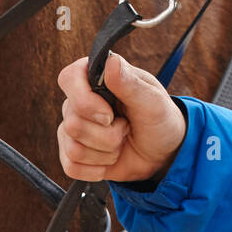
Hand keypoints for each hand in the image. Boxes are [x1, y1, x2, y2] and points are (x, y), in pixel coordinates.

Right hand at [57, 53, 186, 184]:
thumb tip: (111, 62)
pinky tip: (110, 159)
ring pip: (73, 148)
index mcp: (96, 77)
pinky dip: (96, 169)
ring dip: (105, 152)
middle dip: (108, 135)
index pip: (68, 78)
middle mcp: (79, 100)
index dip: (84, 100)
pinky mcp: (73, 154)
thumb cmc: (159, 118)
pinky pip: (71, 166)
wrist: (163, 153)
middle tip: (126, 127)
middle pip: (72, 122)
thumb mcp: (152, 101)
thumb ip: (130, 83)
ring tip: (120, 142)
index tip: (109, 114)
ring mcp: (74, 128)